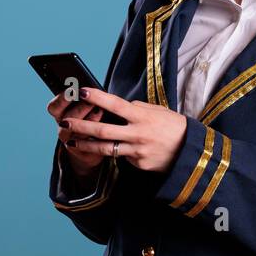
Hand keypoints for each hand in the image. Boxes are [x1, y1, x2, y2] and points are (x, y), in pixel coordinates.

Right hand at [47, 90, 107, 175]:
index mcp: (60, 114)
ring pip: (76, 132)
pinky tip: (106, 126)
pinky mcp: (82, 152)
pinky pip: (88, 145)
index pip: (54, 107)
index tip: (73, 90)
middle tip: (90, 100)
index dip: (62, 99)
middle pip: (66, 118)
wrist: (96, 142)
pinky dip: (97, 134)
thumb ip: (86, 97)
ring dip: (89, 120)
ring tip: (100, 110)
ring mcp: (70, 141)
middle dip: (79, 108)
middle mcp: (63, 128)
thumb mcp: (86, 105)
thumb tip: (91, 87)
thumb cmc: (92, 116)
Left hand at [57, 87, 188, 172]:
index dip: (98, 98)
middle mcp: (138, 134)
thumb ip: (137, 109)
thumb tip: (118, 106)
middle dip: (80, 126)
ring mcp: (137, 151)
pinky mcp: (139, 164)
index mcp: (143, 117)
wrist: (191, 152)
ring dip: (85, 145)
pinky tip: (113, 150)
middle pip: (102, 130)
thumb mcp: (158, 111)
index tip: (82, 91)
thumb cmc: (173, 127)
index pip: (116, 105)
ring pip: (105, 148)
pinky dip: (115, 152)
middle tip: (64, 122)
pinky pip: (122, 157)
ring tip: (71, 141)